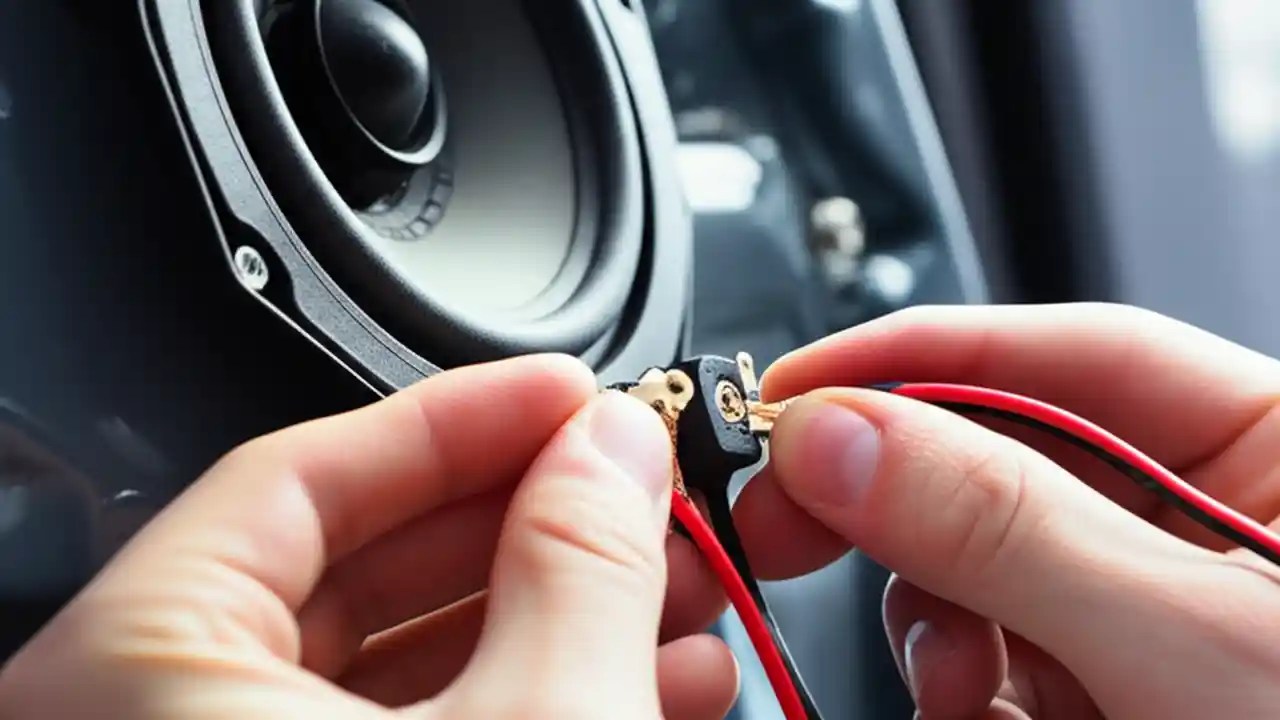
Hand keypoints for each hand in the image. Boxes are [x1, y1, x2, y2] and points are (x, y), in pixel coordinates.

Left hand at [0, 355, 736, 719]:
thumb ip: (578, 559)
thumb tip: (615, 447)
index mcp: (135, 683)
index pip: (301, 476)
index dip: (461, 420)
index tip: (570, 395)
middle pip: (363, 565)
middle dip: (540, 526)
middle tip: (641, 492)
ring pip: (409, 667)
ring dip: (562, 619)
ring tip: (678, 597)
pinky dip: (533, 702)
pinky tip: (648, 688)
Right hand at [738, 303, 1279, 718]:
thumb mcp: (1194, 644)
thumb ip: (1008, 526)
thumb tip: (840, 433)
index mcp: (1269, 455)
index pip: (1070, 355)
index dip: (921, 354)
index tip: (797, 390)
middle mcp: (1197, 527)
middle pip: (999, 454)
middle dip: (892, 492)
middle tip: (790, 515)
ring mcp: (1139, 616)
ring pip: (974, 563)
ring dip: (931, 617)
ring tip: (953, 683)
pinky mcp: (1097, 693)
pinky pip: (984, 658)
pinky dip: (956, 688)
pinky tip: (979, 716)